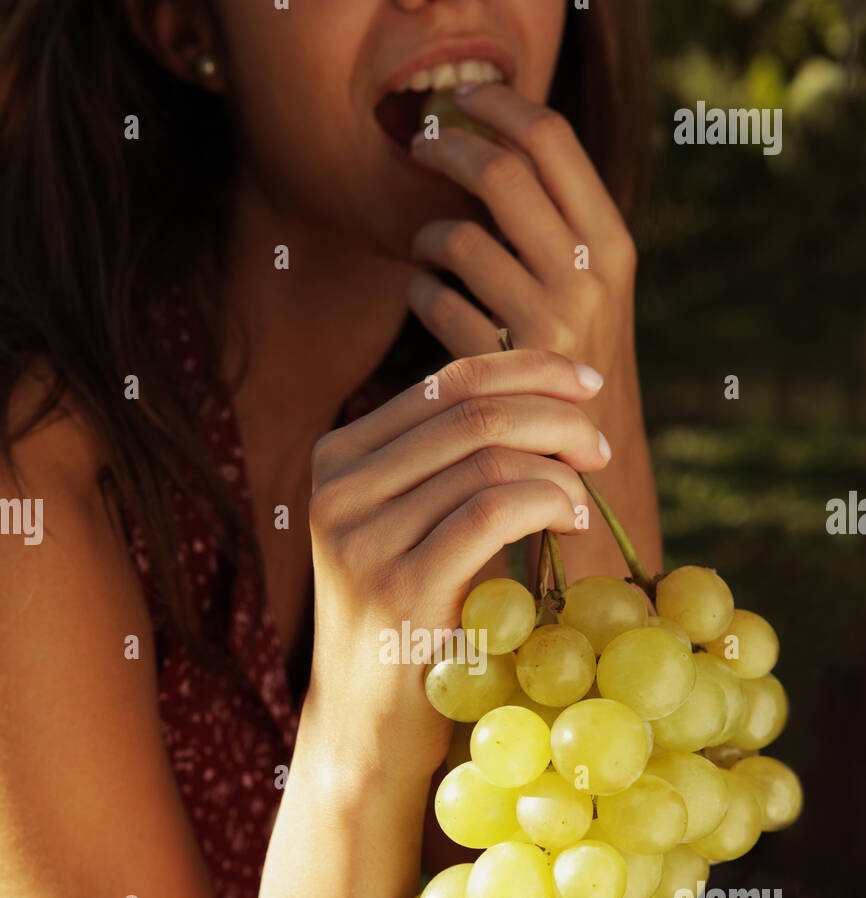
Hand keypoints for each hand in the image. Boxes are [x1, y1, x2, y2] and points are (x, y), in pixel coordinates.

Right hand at [305, 350, 610, 773]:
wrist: (368, 730)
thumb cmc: (409, 626)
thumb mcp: (410, 531)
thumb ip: (445, 468)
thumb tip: (538, 401)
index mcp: (339, 459)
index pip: (447, 382)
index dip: (529, 370)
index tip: (585, 386)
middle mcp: (338, 489)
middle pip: (472, 411)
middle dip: (556, 416)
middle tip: (600, 450)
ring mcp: (361, 538)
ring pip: (488, 459)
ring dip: (559, 470)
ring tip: (586, 502)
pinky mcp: (397, 587)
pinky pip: (493, 512)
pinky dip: (548, 504)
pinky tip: (571, 524)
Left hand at [407, 84, 636, 378]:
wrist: (592, 466)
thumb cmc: (579, 364)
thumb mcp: (597, 291)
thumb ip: (561, 226)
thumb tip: (495, 147)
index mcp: (613, 245)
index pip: (553, 139)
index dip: (500, 103)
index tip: (465, 95)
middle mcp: (587, 278)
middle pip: (499, 172)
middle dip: (448, 148)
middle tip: (422, 146)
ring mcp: (544, 325)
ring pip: (459, 238)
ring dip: (427, 234)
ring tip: (427, 247)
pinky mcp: (500, 367)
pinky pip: (434, 301)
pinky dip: (419, 291)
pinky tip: (425, 298)